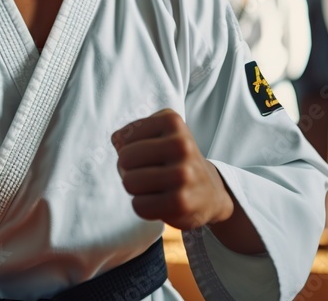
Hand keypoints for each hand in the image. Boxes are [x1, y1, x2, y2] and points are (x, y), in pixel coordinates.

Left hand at [112, 109, 232, 230]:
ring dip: (136, 189)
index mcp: (172, 121)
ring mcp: (183, 173)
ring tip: (155, 187)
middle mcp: (181, 144)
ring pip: (129, 182)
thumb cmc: (174, 161)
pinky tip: (161, 202)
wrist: (210, 193)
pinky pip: (139, 206)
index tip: (148, 155)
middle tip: (148, 173)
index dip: (128, 150)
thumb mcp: (158, 135)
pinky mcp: (181, 202)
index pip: (122, 138)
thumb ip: (130, 134)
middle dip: (129, 170)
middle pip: (124, 159)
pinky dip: (144, 207)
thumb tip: (116, 140)